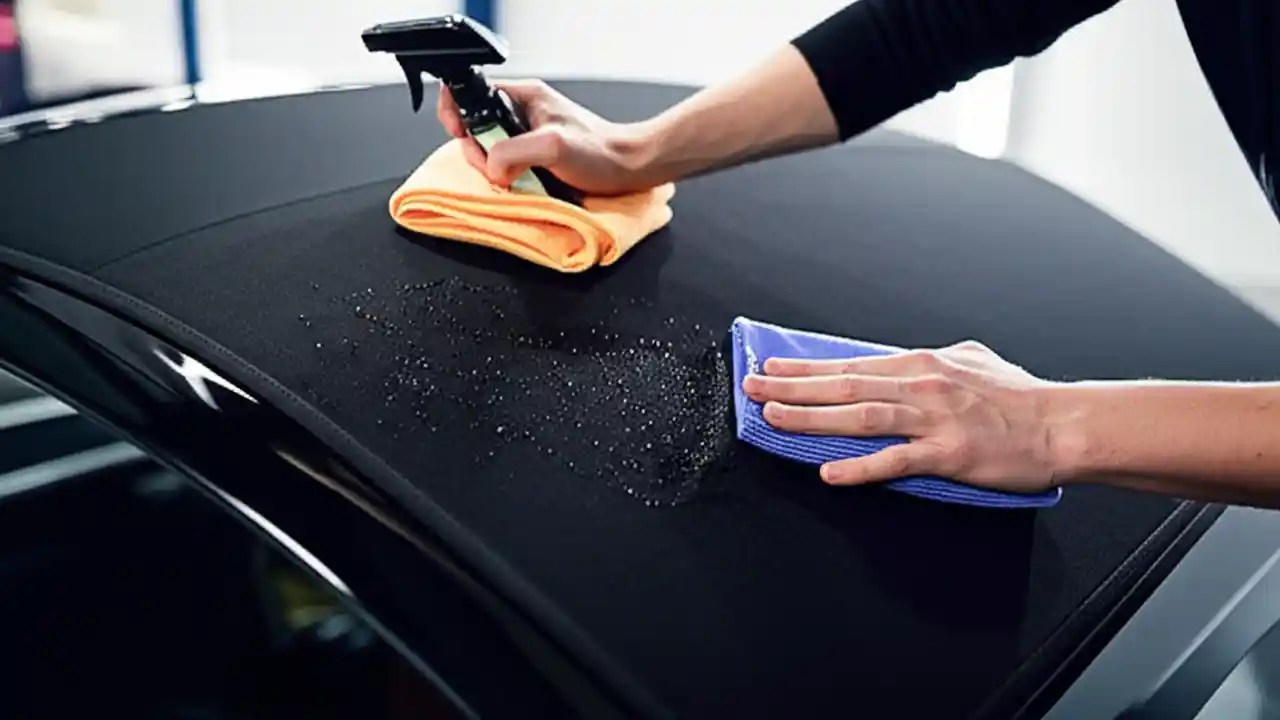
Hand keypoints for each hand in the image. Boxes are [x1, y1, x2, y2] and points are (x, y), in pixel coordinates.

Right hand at [436, 79, 655, 195]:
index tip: (463, 135)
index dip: (457, 113)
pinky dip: (507, 179)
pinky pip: (506, 167)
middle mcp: (522, 113)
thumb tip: (493, 167)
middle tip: (499, 168)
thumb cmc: (600, 152)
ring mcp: (527, 136)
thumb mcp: (552, 145)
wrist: (627, 170)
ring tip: (516, 178)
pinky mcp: (534, 157)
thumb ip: (513, 152)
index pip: (472, 92)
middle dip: (478, 152)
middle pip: (476, 128)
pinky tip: (523, 184)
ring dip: (494, 169)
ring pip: (489, 151)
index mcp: (524, 96)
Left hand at [741, 340, 1067, 492]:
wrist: (1061, 425)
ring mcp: (932, 419)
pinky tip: (828, 472)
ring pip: (859, 416)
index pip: (850, 363)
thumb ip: (931, 364)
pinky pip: (894, 460)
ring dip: (811, 418)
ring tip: (773, 419)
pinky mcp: (947, 453)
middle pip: (844, 385)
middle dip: (792, 387)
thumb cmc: (1019, 397)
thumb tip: (903, 363)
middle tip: (752, 388)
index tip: (772, 367)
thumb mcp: (970, 362)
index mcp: (921, 364)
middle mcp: (920, 385)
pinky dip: (859, 466)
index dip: (807, 367)